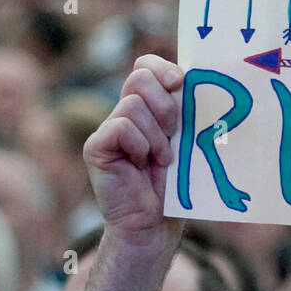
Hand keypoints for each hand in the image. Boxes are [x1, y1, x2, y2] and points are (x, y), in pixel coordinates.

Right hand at [83, 54, 184, 245]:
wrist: (155, 224)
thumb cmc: (175, 186)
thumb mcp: (185, 141)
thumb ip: (184, 112)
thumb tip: (194, 82)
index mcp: (147, 107)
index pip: (146, 66)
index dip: (163, 69)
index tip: (181, 84)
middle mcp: (124, 113)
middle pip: (140, 77)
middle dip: (165, 104)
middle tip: (174, 133)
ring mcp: (107, 129)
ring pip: (133, 104)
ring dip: (156, 135)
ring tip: (161, 159)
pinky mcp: (96, 147)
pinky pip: (120, 126)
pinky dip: (139, 144)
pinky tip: (142, 164)